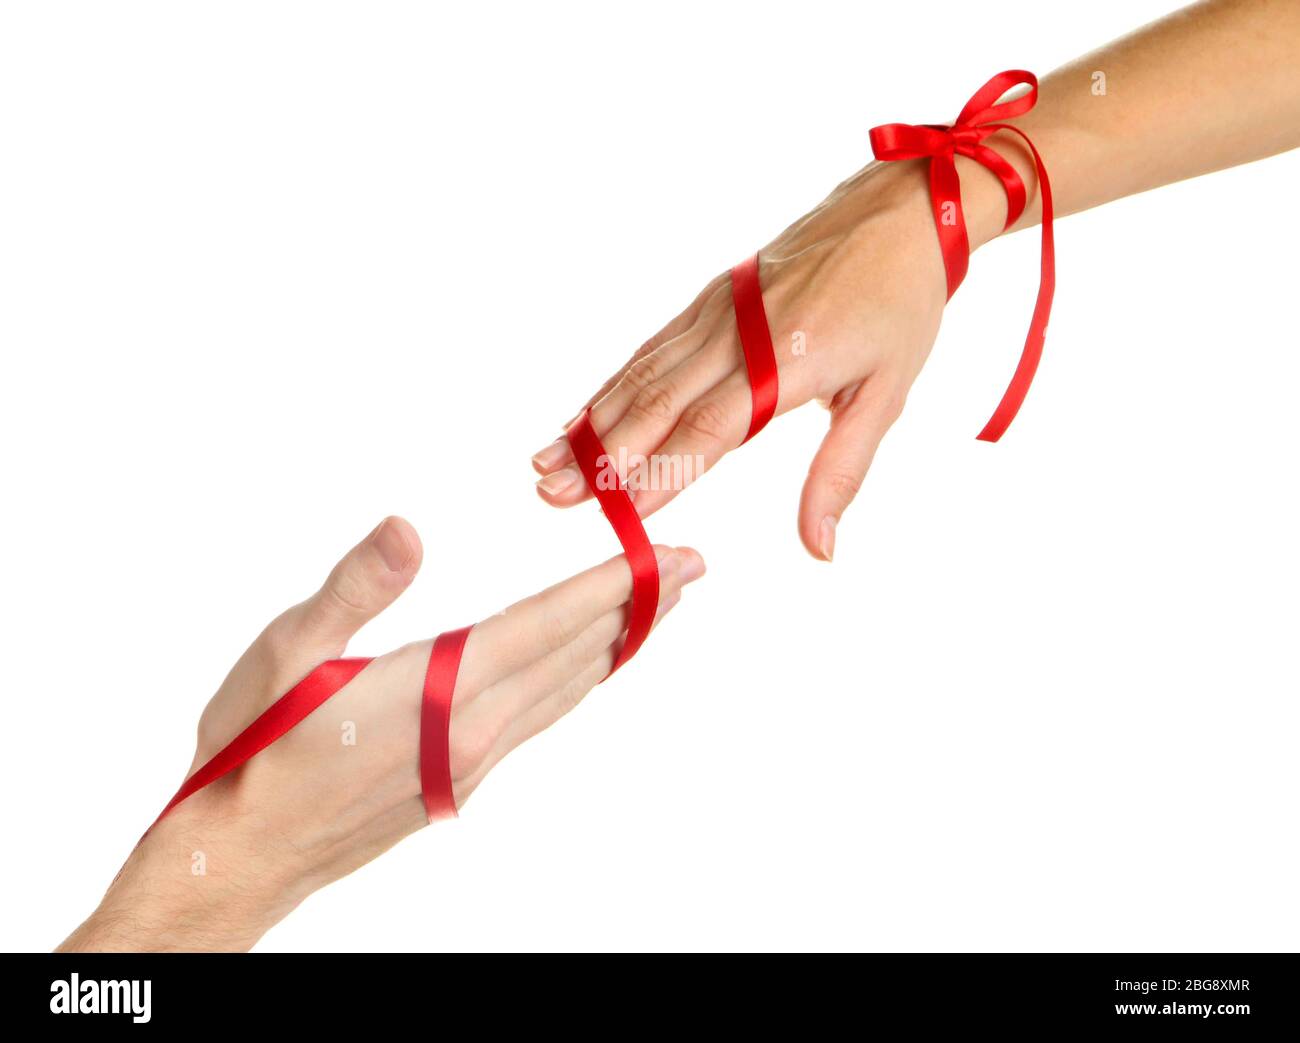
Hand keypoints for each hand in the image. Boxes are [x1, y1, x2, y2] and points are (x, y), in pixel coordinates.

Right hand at [58, 516, 704, 950]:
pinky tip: (583, 667)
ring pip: (567, 690)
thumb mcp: (287, 652)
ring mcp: (471, 760)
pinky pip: (541, 717)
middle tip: (690, 569)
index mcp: (437, 688)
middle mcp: (471, 729)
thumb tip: (409, 529)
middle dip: (639, 607)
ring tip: (655, 609)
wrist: (244, 852)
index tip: (670, 558)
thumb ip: (356, 588)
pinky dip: (578, 680)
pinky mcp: (460, 779)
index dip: (615, 586)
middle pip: (578, 656)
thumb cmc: (255, 747)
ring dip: (617, 644)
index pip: (549, 622)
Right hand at [532, 159, 1017, 561]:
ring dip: (591, 424)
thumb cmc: (899, 305)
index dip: (661, 472)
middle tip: (552, 496)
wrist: (898, 211)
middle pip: (657, 405)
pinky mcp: (708, 299)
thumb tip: (820, 548)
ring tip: (545, 465)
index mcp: (785, 363)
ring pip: (641, 376)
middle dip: (602, 457)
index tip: (618, 510)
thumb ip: (840, 473)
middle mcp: (738, 336)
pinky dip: (611, 385)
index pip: (710, 430)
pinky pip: (650, 349)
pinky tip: (581, 414)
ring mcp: (716, 313)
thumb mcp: (887, 396)